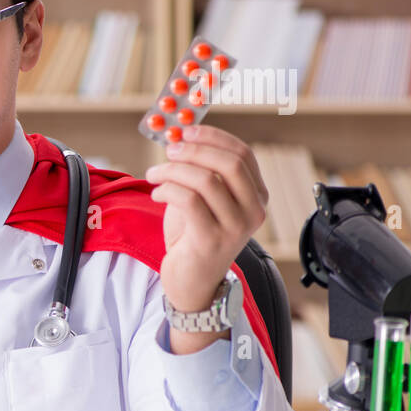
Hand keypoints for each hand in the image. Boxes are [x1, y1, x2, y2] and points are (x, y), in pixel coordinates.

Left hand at [144, 124, 268, 316]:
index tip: (185, 131)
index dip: (212, 137)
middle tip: (169, 150)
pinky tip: (156, 194)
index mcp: (256, 195)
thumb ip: (199, 171)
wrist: (192, 280)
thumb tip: (178, 138)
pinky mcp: (212, 240)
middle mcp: (254, 210)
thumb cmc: (194, 235)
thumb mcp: (202, 198)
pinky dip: (167, 190)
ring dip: (173, 170)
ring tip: (154, 174)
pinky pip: (189, 201)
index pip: (242, 154)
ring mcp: (236, 227)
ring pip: (205, 180)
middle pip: (229, 163)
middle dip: (194, 150)